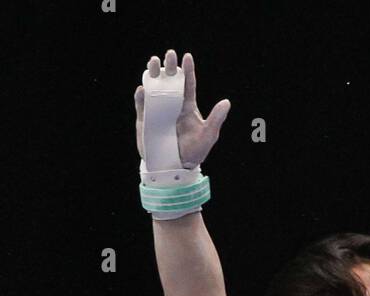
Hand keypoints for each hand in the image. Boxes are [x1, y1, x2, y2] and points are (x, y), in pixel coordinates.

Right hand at [134, 48, 230, 167]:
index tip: (187, 57)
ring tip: (153, 62)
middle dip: (169, 66)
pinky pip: (142, 105)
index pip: (188, 84)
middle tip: (169, 54)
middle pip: (170, 80)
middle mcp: (173, 105)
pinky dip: (141, 96)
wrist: (175, 168)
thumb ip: (216, 119)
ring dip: (152, 74)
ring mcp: (158, 111)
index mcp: (188, 106)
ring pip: (154, 87)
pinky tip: (144, 89)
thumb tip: (227, 102)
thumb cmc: (194, 152)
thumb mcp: (208, 136)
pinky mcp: (145, 119)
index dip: (187, 70)